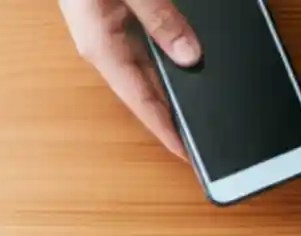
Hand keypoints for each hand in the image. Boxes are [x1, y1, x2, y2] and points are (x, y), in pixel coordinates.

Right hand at [60, 0, 201, 159]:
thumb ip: (159, 19)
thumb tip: (189, 53)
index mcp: (101, 47)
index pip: (140, 102)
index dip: (164, 129)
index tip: (185, 153)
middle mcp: (100, 48)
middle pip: (144, 92)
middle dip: (171, 115)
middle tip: (200, 138)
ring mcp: (102, 35)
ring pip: (143, 71)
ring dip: (168, 89)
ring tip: (195, 108)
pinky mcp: (107, 20)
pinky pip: (138, 50)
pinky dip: (161, 63)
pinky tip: (181, 65)